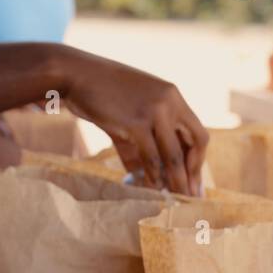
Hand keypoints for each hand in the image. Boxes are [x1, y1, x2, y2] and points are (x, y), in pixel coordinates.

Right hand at [60, 52, 208, 195]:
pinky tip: (151, 188)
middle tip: (191, 197)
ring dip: (175, 181)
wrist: (74, 74)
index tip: (193, 179)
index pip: (197, 133)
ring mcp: (154, 112)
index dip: (197, 159)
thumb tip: (142, 175)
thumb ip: (137, 143)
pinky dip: (152, 176)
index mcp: (172, 96)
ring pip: (173, 155)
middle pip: (194, 144)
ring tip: (175, 199)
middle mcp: (170, 102)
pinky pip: (150, 157)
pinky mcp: (136, 123)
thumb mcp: (125, 115)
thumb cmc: (97, 92)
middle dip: (192, 174)